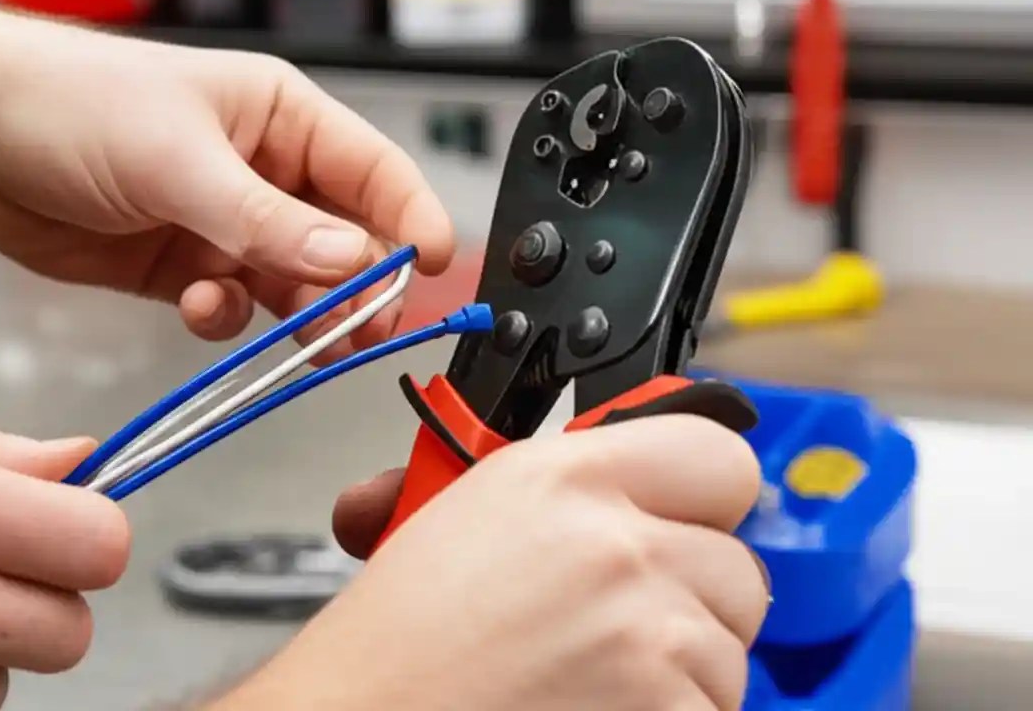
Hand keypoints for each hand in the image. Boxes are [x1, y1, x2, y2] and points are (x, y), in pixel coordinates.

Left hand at [0, 10, 453, 358]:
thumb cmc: (69, 104)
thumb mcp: (179, 160)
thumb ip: (266, 221)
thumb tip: (351, 260)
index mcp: (280, 118)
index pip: (375, 171)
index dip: (411, 220)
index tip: (433, 268)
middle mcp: (263, 171)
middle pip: (344, 239)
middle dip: (357, 285)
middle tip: (364, 328)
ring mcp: (223, 223)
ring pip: (294, 283)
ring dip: (296, 312)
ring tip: (297, 334)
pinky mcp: (183, 267)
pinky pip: (234, 306)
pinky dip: (228, 319)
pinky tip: (201, 307)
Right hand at [236, 416, 768, 709]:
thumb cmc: (394, 643)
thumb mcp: (456, 511)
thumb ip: (550, 475)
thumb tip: (604, 446)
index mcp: (564, 479)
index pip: (720, 458)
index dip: (702, 499)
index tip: (683, 520)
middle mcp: (618, 548)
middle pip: (738, 568)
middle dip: (691, 599)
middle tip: (620, 621)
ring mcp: (652, 640)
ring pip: (727, 653)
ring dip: (677, 671)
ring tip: (587, 677)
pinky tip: (591, 710)